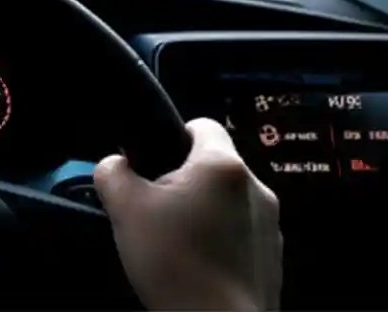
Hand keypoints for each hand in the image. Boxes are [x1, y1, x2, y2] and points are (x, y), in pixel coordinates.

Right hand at [94, 118, 281, 310]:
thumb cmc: (173, 262)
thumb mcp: (124, 209)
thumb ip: (113, 172)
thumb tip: (116, 164)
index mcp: (223, 165)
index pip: (201, 124)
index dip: (172, 137)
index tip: (153, 166)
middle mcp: (257, 186)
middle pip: (213, 165)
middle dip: (184, 182)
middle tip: (155, 210)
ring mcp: (271, 223)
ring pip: (227, 200)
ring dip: (204, 211)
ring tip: (176, 242)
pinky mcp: (274, 255)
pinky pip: (241, 232)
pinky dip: (220, 240)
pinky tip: (198, 264)